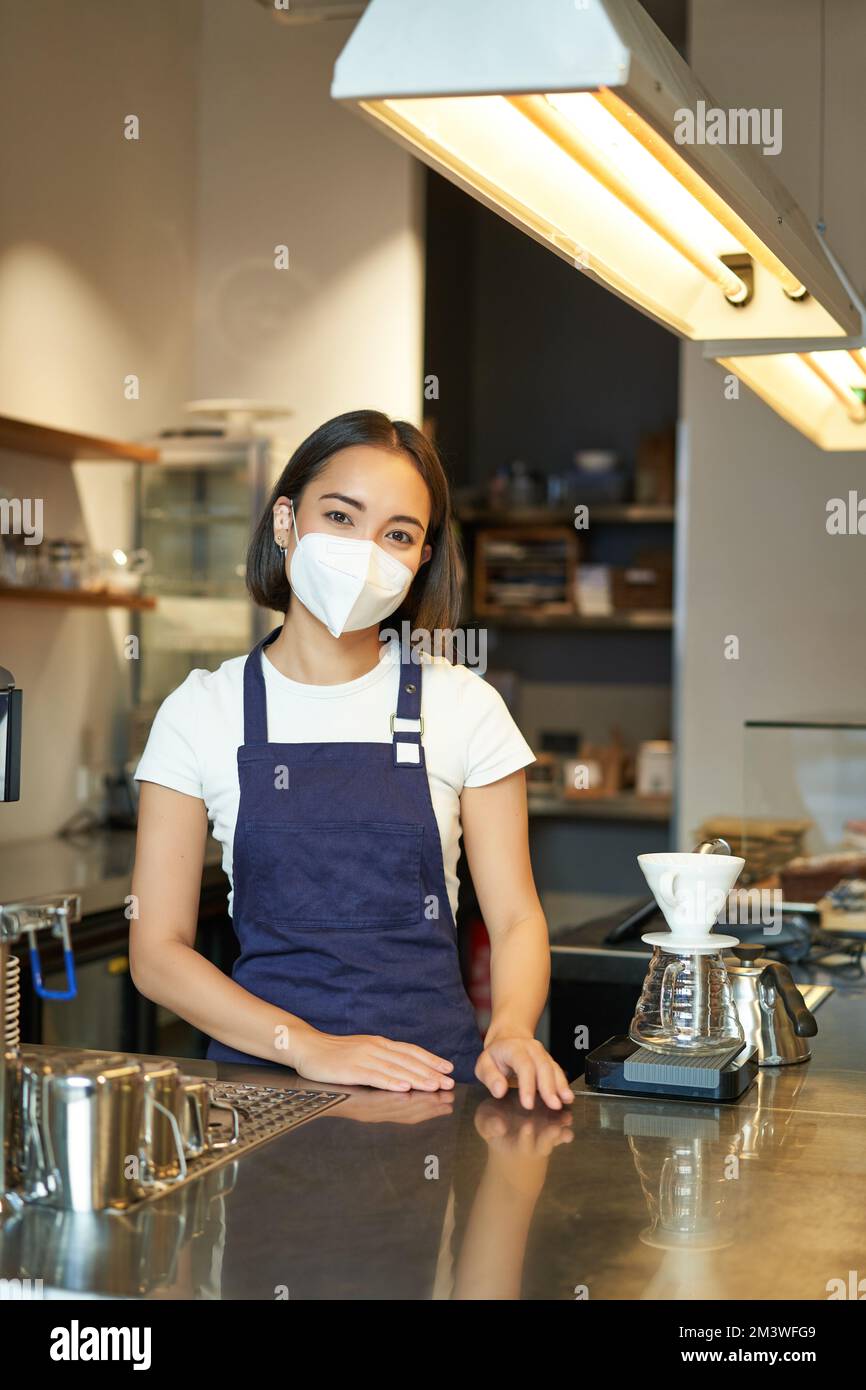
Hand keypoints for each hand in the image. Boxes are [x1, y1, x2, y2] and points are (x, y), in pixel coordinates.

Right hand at [293, 1029, 455, 1091]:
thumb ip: (382, 1056)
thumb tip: (405, 1066)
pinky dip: (391, 1082)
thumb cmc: (335, 1052)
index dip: (431, 1059)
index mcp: (379, 1043)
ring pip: (396, 1069)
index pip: (411, 1051)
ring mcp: (363, 1058)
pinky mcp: (351, 1070)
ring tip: (434, 1086)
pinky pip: (375, 1077)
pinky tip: (404, 1088)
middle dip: (431, 1072)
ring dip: (417, 1078)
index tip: (448, 1068)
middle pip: (408, 1060)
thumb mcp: (363, 1049)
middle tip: (449, 1082)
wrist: (308, 1047)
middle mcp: (375, 1048)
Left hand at [475, 1034, 573, 1109]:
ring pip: (553, 1069)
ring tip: (566, 1101)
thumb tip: (499, 1091)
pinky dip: (564, 1085)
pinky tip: (567, 1097)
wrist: (509, 1038)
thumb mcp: (484, 1064)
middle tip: (553, 1106)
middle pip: (543, 1066)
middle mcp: (531, 1049)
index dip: (527, 1085)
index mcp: (513, 1048)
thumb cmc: (496, 1055)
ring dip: (560, 1086)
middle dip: (549, 1088)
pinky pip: (558, 1072)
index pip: (523, 1065)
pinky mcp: (549, 1062)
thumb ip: (490, 1077)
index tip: (528, 1104)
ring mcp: (542, 1054)